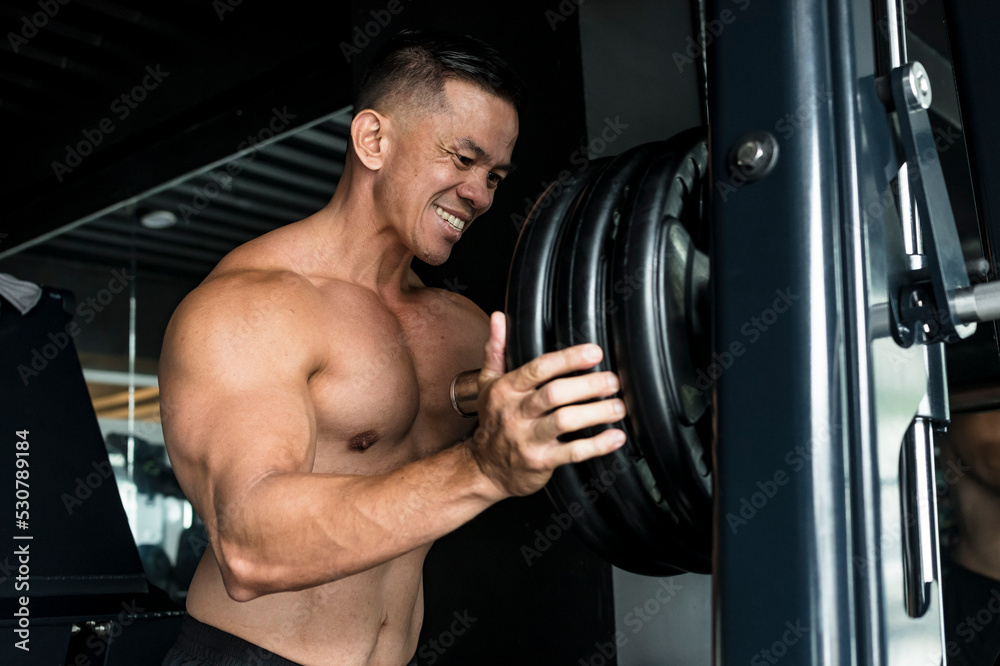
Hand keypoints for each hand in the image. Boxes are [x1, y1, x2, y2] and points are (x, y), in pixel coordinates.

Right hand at [469, 311, 626, 497]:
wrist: (484, 469)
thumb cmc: (492, 422)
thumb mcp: (487, 384)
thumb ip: (496, 350)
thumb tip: (499, 318)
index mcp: (506, 390)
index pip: (538, 369)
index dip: (568, 359)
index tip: (594, 352)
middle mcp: (516, 413)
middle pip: (554, 393)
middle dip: (588, 385)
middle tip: (613, 381)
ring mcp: (527, 439)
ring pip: (565, 421)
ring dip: (596, 412)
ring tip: (618, 406)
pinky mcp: (540, 462)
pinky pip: (572, 453)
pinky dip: (597, 445)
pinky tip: (615, 437)